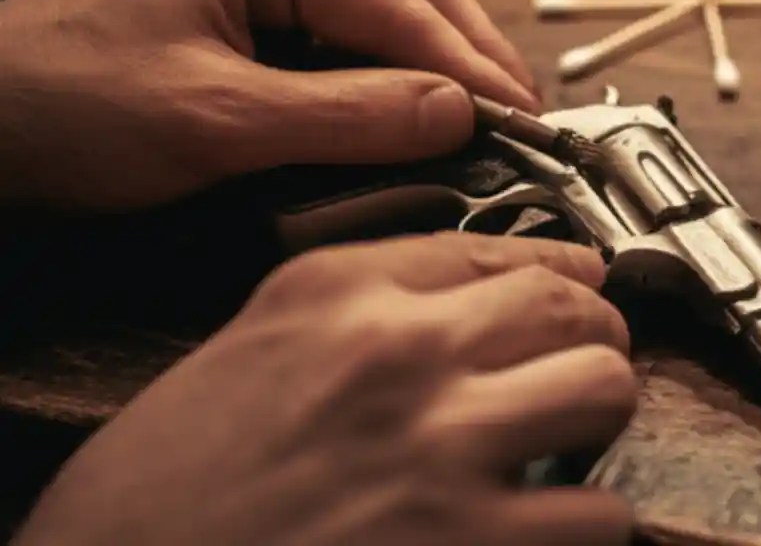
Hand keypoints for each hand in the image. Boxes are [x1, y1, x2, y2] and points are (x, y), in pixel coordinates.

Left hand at [0, 0, 538, 210]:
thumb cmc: (62, 111)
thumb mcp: (216, 122)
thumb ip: (348, 116)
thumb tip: (456, 113)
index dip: (466, 62)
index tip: (520, 119)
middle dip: (465, 40)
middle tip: (520, 108)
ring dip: (434, 48)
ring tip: (484, 106)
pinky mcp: (239, 8)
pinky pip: (339, 26)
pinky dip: (387, 64)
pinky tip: (415, 102)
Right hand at [14, 232, 636, 545]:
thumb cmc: (155, 494)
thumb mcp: (245, 355)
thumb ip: (352, 318)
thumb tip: (456, 314)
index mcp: (334, 293)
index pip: (492, 246)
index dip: (557, 269)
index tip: (582, 281)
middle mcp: (397, 351)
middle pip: (567, 304)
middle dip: (588, 337)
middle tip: (577, 364)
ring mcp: (440, 446)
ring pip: (603, 386)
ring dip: (595, 416)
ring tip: (566, 442)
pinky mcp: (472, 543)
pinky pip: (596, 511)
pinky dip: (584, 519)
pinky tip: (544, 524)